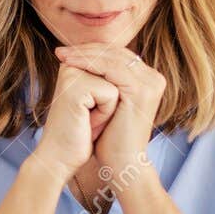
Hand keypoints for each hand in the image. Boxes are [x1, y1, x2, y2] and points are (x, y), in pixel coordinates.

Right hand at [33, 63, 118, 176]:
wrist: (61, 159)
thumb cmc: (80, 134)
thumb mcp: (97, 101)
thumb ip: (108, 78)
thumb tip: (130, 64)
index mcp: (74, 64)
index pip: (113, 64)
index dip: (113, 94)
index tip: (89, 111)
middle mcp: (71, 64)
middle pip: (117, 72)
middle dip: (111, 100)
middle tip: (88, 117)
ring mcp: (72, 73)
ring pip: (116, 83)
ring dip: (108, 108)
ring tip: (87, 120)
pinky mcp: (76, 87)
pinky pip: (111, 95)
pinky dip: (104, 114)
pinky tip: (86, 124)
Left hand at [53, 43, 165, 187]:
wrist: (122, 164)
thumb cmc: (111, 139)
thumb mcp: (107, 104)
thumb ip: (104, 82)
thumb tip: (84, 60)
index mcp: (148, 79)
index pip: (117, 55)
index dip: (91, 51)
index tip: (66, 52)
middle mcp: (154, 78)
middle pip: (115, 52)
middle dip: (85, 49)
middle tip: (60, 51)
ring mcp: (150, 83)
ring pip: (111, 57)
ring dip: (84, 54)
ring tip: (62, 56)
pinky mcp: (141, 90)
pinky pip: (110, 67)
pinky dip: (89, 63)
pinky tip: (71, 64)